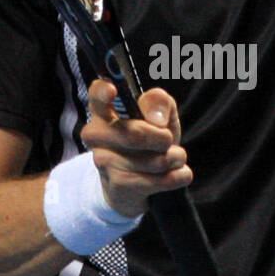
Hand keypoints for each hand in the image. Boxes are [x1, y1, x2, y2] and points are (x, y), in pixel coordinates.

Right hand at [79, 79, 192, 217]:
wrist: (134, 184)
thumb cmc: (148, 141)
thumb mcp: (159, 116)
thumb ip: (160, 103)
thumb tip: (156, 118)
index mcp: (103, 109)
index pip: (97, 93)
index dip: (104, 91)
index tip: (113, 91)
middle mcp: (96, 133)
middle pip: (136, 133)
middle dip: (165, 138)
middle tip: (167, 141)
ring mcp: (103, 160)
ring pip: (157, 159)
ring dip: (176, 158)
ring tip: (172, 158)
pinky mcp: (117, 184)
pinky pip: (162, 180)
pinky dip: (179, 176)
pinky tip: (174, 174)